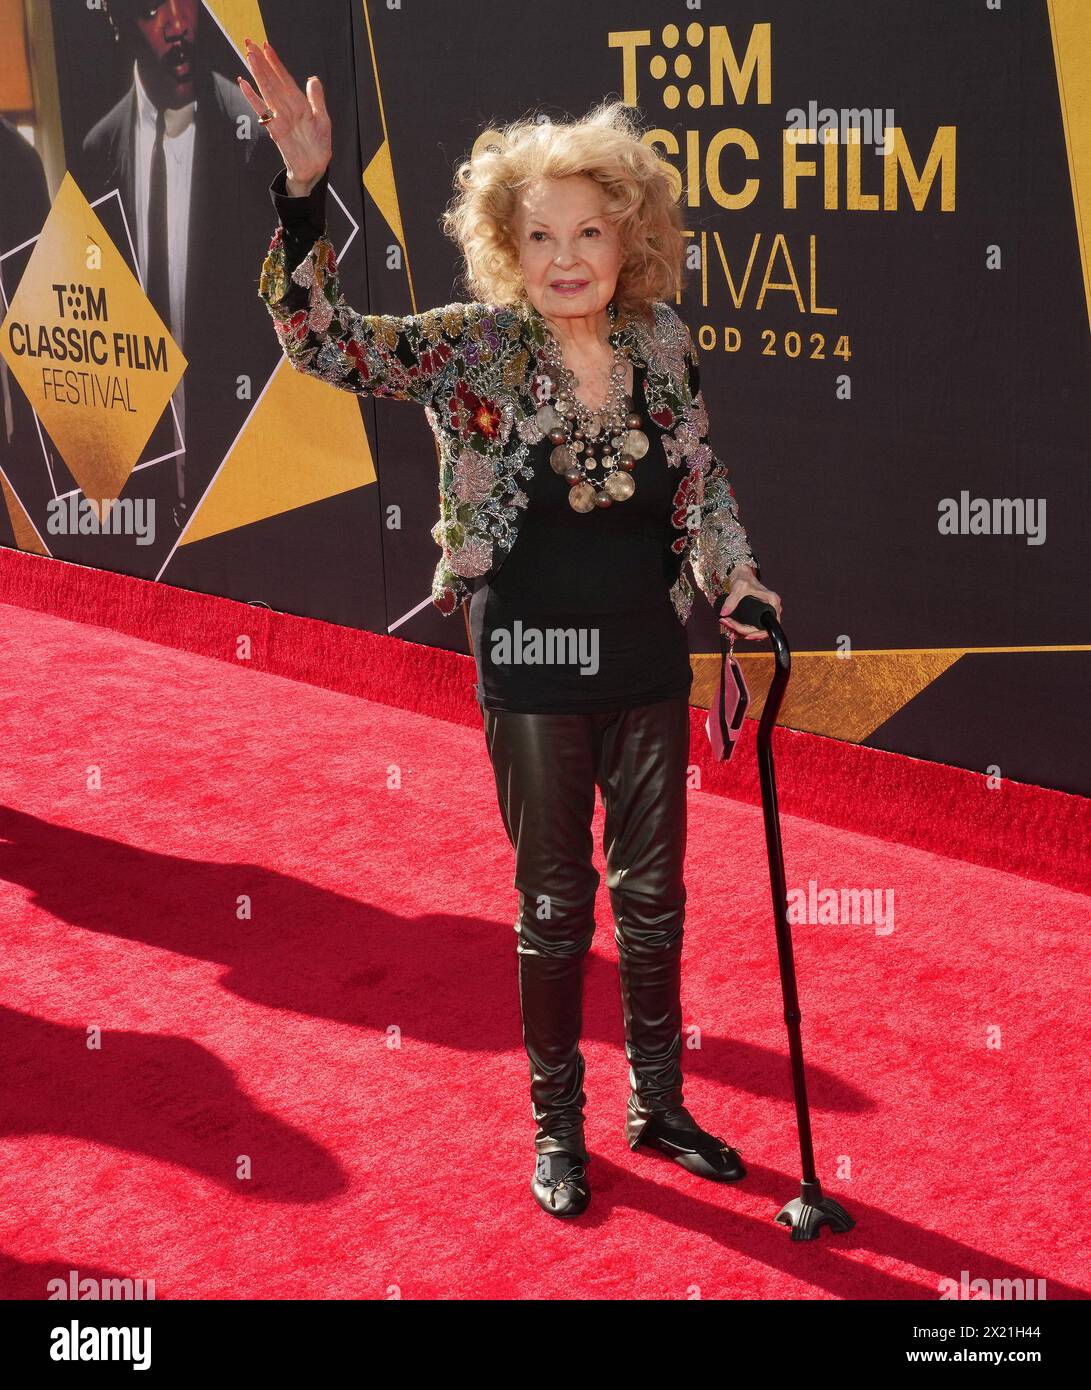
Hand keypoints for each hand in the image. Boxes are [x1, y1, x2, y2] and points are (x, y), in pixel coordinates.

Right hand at [238, 38, 330, 194]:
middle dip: (262, 62)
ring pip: (267, 92)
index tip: (266, 46)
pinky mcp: (277, 132)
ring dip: (258, 74)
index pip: (285, 79)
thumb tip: (312, 79)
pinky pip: (264, 113)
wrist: (315, 170)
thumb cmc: (318, 145)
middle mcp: (287, 109)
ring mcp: (281, 119)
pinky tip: (244, 85)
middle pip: (272, 81)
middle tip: (249, 42)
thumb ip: (317, 100)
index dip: (276, 63)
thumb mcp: (322, 120)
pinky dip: (254, 99)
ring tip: (249, 56)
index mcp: (299, 104)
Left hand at [719, 567, 782, 640]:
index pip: (770, 626)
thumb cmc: (744, 578)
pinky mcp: (758, 615)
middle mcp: (771, 609)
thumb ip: (731, 600)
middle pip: (760, 630)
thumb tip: (723, 613)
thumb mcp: (738, 588)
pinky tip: (731, 626)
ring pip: (754, 630)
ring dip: (740, 631)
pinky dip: (740, 629)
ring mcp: (765, 613)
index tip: (745, 636)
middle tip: (728, 624)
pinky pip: (751, 627)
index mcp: (772, 602)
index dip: (758, 634)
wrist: (741, 575)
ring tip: (727, 624)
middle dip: (743, 630)